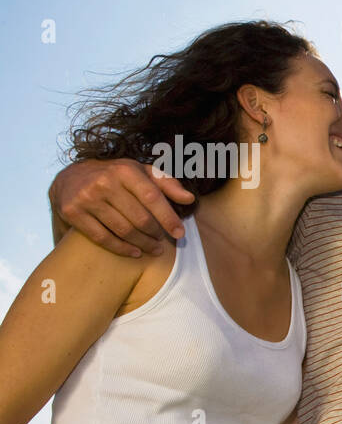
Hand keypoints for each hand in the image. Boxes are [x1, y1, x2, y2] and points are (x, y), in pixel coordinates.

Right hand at [51, 159, 192, 256]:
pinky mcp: (73, 213)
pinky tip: (135, 252)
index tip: (180, 233)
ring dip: (143, 244)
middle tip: (164, 241)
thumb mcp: (140, 172)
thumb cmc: (115, 176)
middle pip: (139, 218)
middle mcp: (104, 182)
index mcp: (124, 170)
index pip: (152, 197)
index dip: (168, 218)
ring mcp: (87, 198)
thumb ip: (166, 183)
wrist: (70, 178)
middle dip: (156, 233)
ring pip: (123, 230)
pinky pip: (103, 238)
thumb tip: (190, 199)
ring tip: (154, 249)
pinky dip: (122, 249)